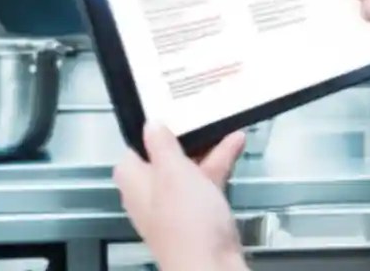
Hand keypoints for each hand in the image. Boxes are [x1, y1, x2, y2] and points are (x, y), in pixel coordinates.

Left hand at [113, 123, 247, 270]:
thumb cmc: (186, 222)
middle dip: (186, 138)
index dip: (151, 131)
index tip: (169, 113)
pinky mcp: (197, 214)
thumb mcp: (173, 171)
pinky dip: (218, 165)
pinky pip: (205, 182)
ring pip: (188, 169)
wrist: (210, 263)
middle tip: (200, 117)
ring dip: (207, 149)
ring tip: (225, 127)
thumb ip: (161, 145)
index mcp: (134, 182)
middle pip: (164, 157)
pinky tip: (235, 148)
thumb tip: (151, 124)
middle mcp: (150, 194)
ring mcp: (175, 205)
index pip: (135, 148)